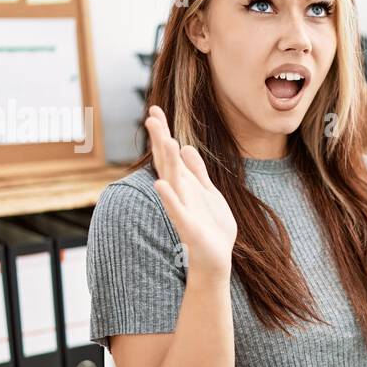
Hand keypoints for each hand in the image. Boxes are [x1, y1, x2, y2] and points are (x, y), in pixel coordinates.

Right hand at [145, 105, 237, 280]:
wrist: (215, 257)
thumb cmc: (211, 226)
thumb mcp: (208, 192)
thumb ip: (197, 171)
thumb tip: (186, 146)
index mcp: (185, 183)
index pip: (171, 154)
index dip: (163, 133)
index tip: (154, 110)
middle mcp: (180, 192)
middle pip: (168, 161)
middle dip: (161, 139)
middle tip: (151, 116)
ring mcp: (182, 208)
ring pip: (173, 180)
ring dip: (169, 161)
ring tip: (166, 140)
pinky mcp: (188, 226)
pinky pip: (176, 209)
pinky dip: (169, 198)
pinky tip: (161, 184)